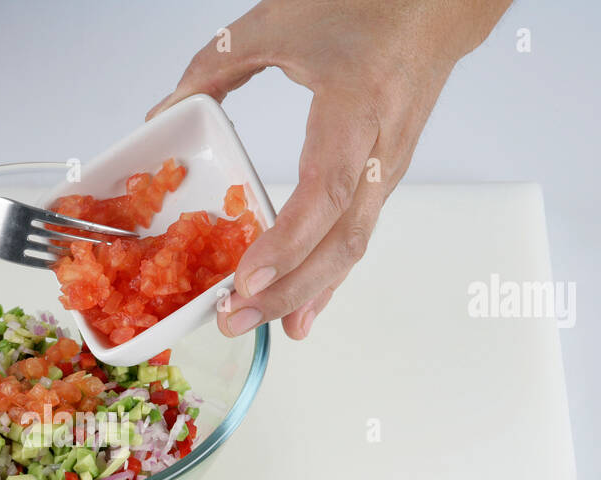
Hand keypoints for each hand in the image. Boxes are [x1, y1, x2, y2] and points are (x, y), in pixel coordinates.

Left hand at [148, 0, 509, 338]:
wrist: (436, 1)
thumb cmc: (365, 6)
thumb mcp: (276, 23)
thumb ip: (213, 67)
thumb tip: (164, 112)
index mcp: (356, 105)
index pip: (324, 190)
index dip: (287, 242)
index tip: (247, 277)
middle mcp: (380, 147)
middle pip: (341, 239)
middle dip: (288, 289)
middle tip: (237, 319)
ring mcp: (388, 169)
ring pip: (352, 246)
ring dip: (306, 293)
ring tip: (260, 326)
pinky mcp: (384, 179)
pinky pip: (355, 237)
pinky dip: (325, 278)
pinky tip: (299, 311)